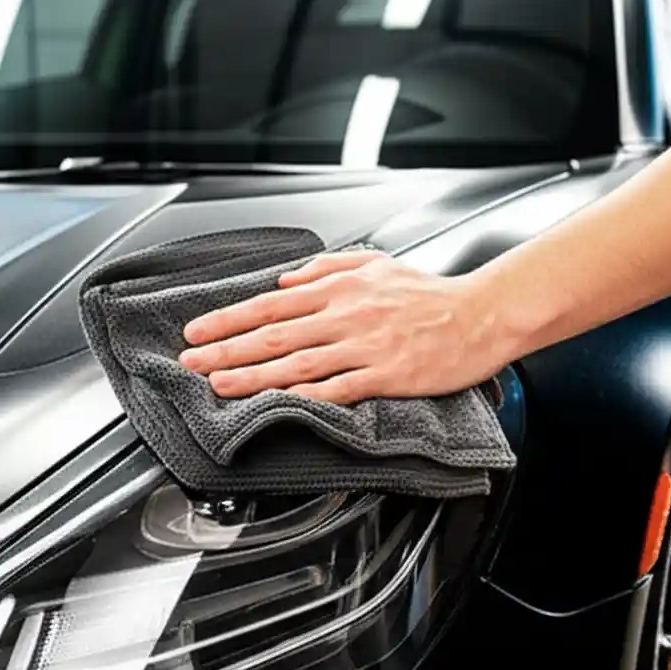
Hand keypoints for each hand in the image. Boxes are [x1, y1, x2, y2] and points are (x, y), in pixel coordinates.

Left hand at [178, 250, 516, 403]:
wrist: (480, 314)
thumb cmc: (430, 294)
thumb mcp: (375, 264)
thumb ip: (327, 269)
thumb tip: (286, 278)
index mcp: (339, 288)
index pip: (270, 303)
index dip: (229, 318)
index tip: (198, 330)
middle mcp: (345, 315)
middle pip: (273, 334)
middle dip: (225, 348)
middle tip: (190, 361)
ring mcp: (363, 346)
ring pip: (295, 362)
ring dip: (251, 375)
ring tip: (217, 384)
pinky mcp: (385, 374)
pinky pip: (337, 388)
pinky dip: (305, 397)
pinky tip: (277, 404)